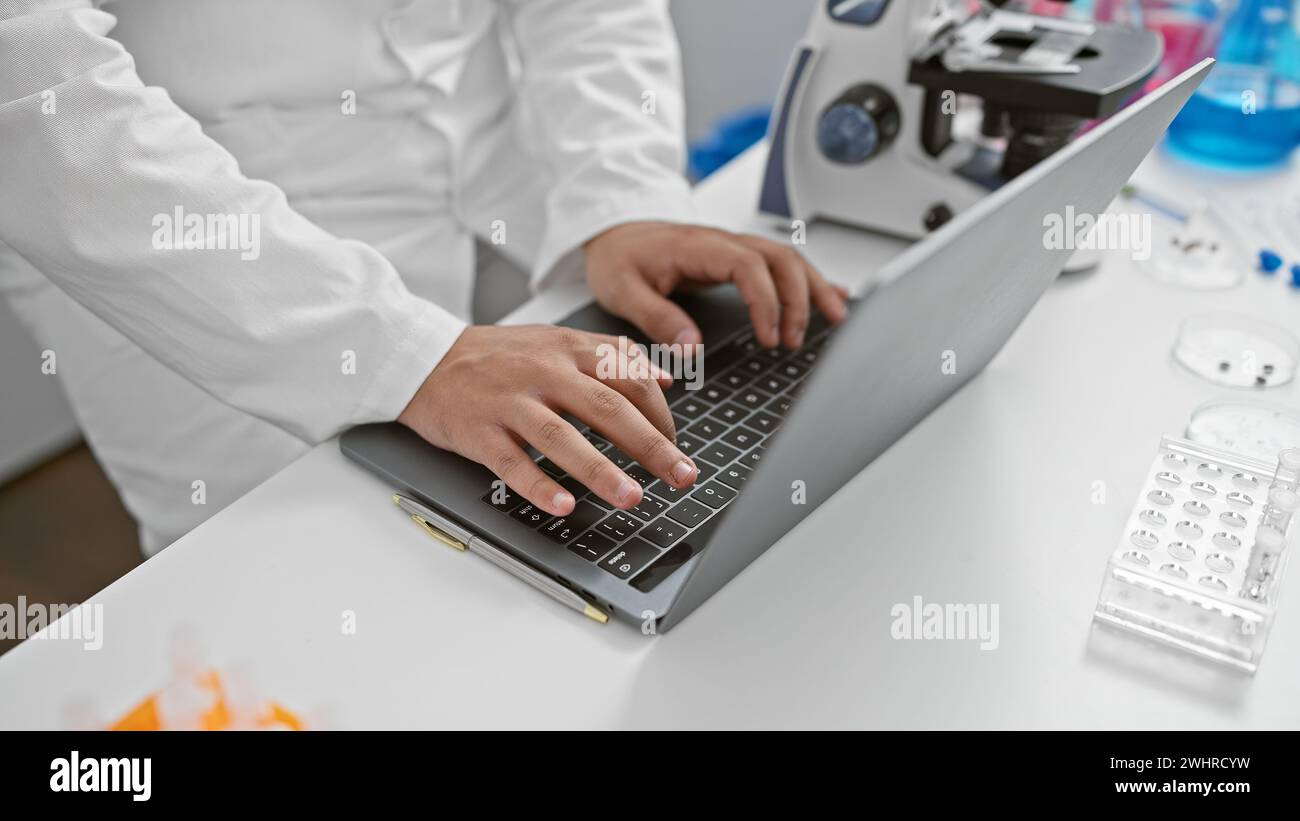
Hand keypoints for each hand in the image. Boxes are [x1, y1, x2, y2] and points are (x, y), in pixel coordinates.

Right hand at [397, 325, 697, 516]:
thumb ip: (612, 355)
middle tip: (680, 475)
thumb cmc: (498, 356)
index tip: (678, 445)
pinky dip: (538, 485)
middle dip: (651, 446)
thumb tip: (664, 378)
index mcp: (569, 350)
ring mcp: (511, 403)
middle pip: (607, 409)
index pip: (629, 380)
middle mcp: (544, 373)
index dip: (661, 415)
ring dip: (601, 470)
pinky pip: (512, 463)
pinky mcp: (480, 432)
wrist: (426, 358)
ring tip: (632, 497)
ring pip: (562, 437)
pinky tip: (563, 506)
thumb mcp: (558, 340)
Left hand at [584, 222, 849, 348]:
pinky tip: (833, 296)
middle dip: (800, 298)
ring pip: (788, 259)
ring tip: (834, 319)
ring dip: (814, 288)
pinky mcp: (737, 257)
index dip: (766, 302)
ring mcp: (733, 248)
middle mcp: (723, 242)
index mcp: (698, 247)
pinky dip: (810, 280)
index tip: (770, 338)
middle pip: (781, 259)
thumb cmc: (618, 258)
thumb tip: (691, 347)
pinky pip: (782, 263)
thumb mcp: (623, 291)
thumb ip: (656, 318)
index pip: (749, 267)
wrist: (613, 233)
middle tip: (796, 340)